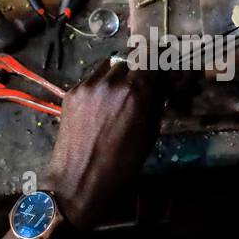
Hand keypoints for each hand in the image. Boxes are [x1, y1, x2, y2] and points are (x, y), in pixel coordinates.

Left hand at [44, 58, 162, 230]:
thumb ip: (157, 102)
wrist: (79, 182)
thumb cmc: (122, 166)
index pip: (153, 57)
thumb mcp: (150, 133)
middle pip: (132, 58)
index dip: (161, 56)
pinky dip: (102, 82)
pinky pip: (93, 76)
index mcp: (137, 93)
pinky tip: (104, 99)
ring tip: (123, 89)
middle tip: (144, 80)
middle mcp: (112, 82)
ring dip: (121, 71)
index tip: (165, 58)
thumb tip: (164, 82)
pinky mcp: (72, 91)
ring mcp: (89, 85)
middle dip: (141, 67)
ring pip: (111, 64)